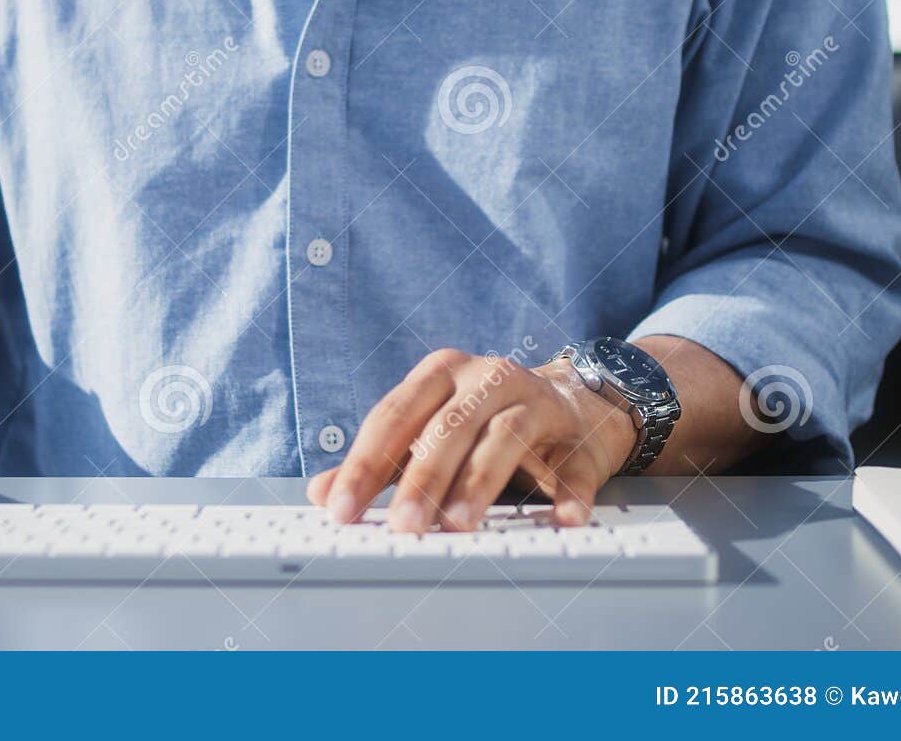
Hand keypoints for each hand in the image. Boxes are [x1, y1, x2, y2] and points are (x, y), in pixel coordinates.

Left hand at [306, 348, 638, 531]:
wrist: (574, 402)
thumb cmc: (485, 420)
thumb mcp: (429, 428)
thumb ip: (379, 461)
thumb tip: (322, 494)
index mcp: (441, 374)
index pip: (393, 416)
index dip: (364, 464)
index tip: (341, 510)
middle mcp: (487, 378)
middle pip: (448, 426)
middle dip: (421, 479)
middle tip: (402, 527)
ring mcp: (537, 402)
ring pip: (504, 437)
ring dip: (480, 483)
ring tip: (459, 525)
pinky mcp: (578, 434)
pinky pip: (575, 464)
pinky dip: (571, 492)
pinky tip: (564, 518)